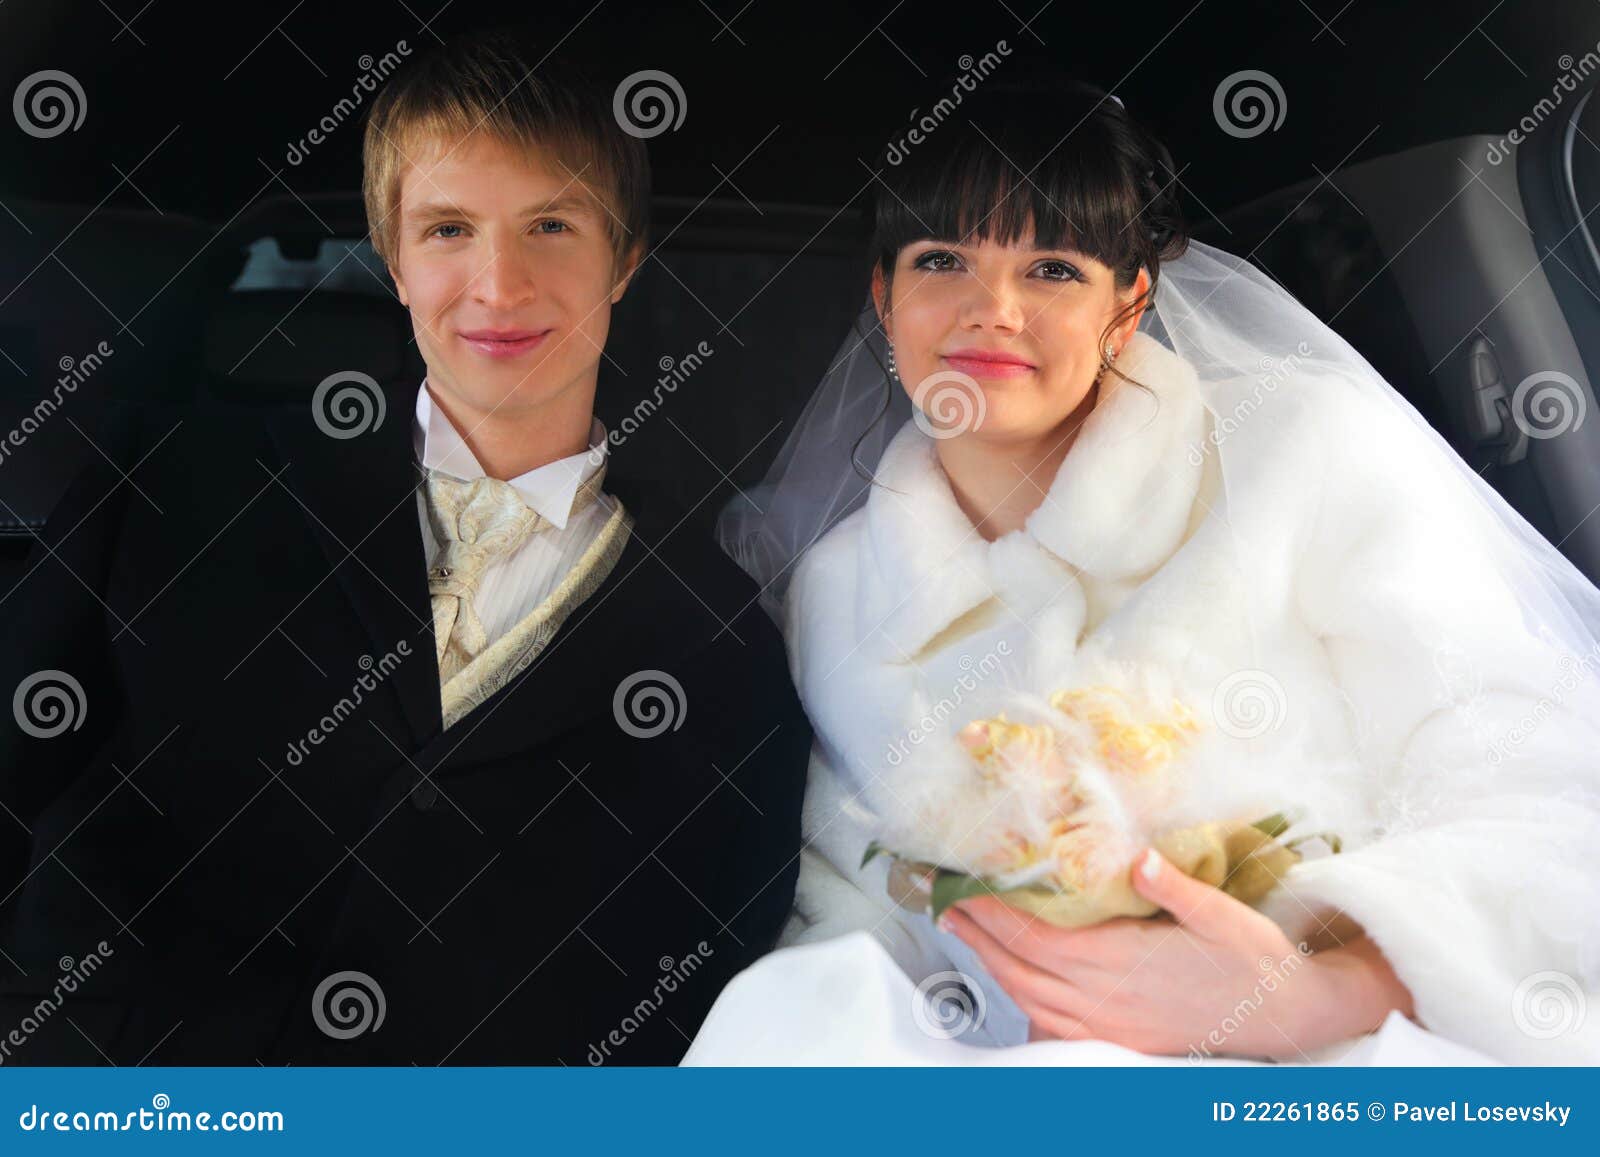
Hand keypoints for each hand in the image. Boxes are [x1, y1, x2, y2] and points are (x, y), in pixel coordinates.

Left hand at [940, 847, 1412, 1058]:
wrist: (1288, 1016)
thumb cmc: (1255, 960)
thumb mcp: (1223, 914)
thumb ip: (1175, 888)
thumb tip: (1137, 857)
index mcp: (1122, 961)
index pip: (1038, 937)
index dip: (993, 915)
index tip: (963, 889)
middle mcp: (1106, 998)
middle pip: (1020, 968)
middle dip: (977, 936)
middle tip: (944, 902)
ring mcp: (1110, 1025)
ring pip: (1030, 1000)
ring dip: (992, 966)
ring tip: (965, 934)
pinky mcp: (1121, 1040)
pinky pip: (1054, 1028)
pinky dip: (1023, 1005)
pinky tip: (1014, 987)